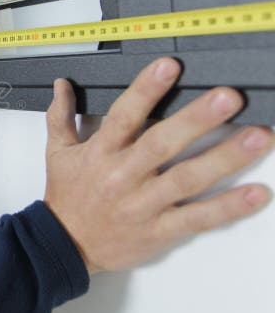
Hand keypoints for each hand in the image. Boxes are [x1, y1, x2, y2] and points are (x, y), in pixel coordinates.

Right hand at [44, 57, 272, 273]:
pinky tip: (256, 194)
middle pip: (162, 144)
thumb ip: (61, 116)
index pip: (123, 116)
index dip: (146, 91)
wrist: (65, 246)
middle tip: (227, 98)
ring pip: (187, 179)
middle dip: (196, 119)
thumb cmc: (67, 198)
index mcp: (100, 153)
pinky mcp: (159, 230)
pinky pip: (197, 218)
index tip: (168, 67)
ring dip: (225, 158)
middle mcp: (123, 176)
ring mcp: (143, 204)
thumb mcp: (57, 153)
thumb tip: (62, 85)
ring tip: (258, 138)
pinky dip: (228, 207)